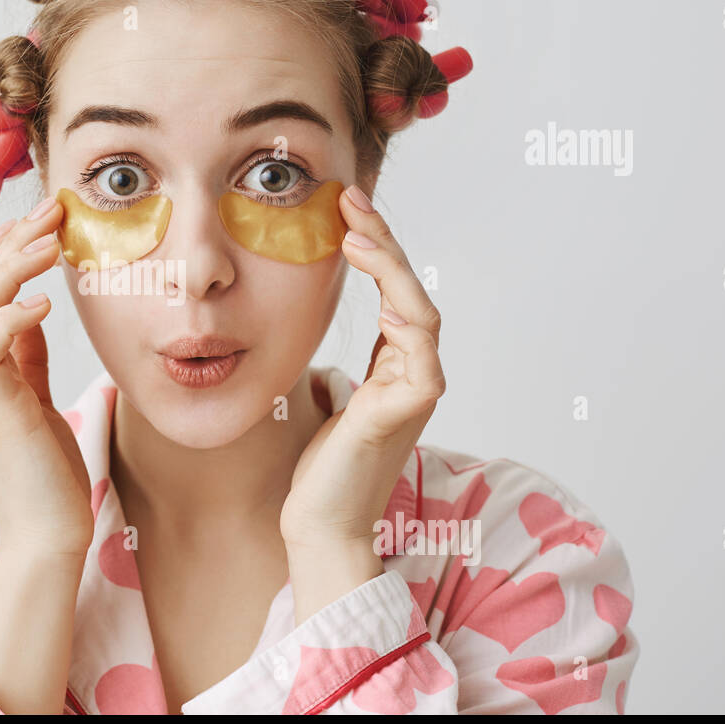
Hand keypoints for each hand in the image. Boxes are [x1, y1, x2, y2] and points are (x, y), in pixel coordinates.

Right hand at [0, 196, 94, 557]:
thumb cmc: (47, 470)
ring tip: (49, 242)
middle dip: (3, 244)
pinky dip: (11, 317)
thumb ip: (27, 355)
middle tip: (48, 213)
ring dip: (8, 268)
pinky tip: (44, 303)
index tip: (33, 223)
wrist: (49, 532)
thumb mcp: (36, 396)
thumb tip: (32, 308)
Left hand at [280, 183, 445, 549]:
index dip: (373, 247)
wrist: (318, 524)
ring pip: (421, 312)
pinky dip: (405, 317)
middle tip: (350, 199)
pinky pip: (421, 356)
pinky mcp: (407, 412)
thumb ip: (335, 362)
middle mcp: (412, 374)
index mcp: (392, 367)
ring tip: (356, 234)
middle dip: (382, 240)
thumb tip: (303, 320)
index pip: (391, 291)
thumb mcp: (322, 396)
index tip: (343, 209)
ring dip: (390, 267)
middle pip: (409, 290)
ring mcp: (415, 392)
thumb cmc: (318, 469)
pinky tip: (377, 289)